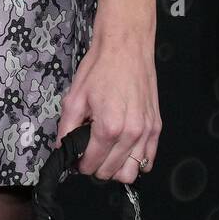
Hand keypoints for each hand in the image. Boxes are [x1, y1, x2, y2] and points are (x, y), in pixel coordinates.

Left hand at [54, 26, 160, 184]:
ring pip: (133, 172)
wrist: (125, 47)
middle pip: (112, 172)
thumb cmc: (101, 66)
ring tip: (106, 154)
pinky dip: (136, 161)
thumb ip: (66, 126)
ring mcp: (146, 131)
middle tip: (89, 155)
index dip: (81, 165)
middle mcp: (131, 133)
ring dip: (117, 169)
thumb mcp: (74, 96)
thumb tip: (62, 146)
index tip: (77, 160)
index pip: (93, 164)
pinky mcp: (156, 127)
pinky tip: (123, 149)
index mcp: (109, 127)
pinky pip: (148, 159)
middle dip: (97, 168)